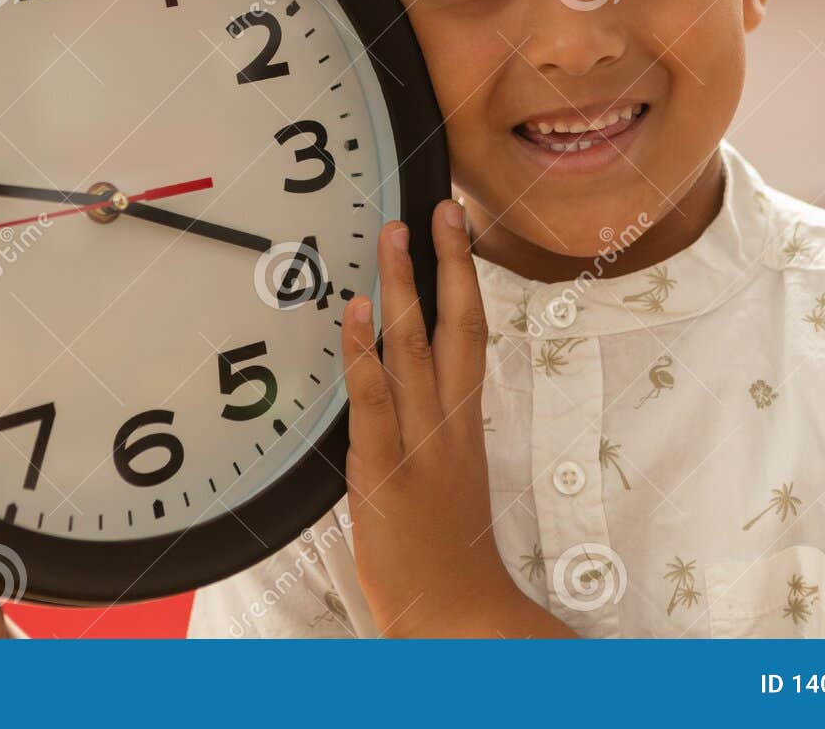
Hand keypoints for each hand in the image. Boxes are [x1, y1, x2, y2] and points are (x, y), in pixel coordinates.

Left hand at [339, 200, 572, 637]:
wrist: (457, 614)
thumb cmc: (446, 553)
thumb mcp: (447, 479)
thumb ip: (427, 429)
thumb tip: (399, 381)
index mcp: (464, 423)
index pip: (472, 334)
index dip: (465, 278)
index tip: (458, 230)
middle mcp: (449, 425)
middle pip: (458, 327)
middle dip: (449, 264)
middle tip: (438, 210)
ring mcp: (419, 446)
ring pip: (415, 351)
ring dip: (402, 288)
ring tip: (391, 237)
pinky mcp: (384, 474)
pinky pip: (375, 403)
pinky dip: (364, 355)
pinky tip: (352, 315)